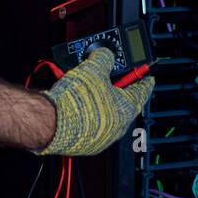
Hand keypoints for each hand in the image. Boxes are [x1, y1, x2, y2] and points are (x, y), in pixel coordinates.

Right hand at [32, 47, 154, 157]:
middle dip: (115, 86)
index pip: (142, 90)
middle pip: (121, 102)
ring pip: (104, 113)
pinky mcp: (83, 143)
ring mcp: (100, 137)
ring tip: (85, 85)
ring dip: (98, 99)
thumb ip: (103, 58)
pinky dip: (86, 112)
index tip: (146, 75)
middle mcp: (117, 127)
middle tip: (108, 74)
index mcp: (126, 109)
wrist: (50, 124)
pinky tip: (75, 101)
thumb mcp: (93, 68)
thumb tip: (104, 54)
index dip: (144, 78)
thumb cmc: (75, 102)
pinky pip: (89, 123)